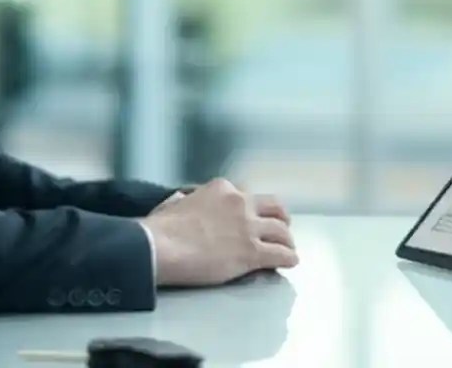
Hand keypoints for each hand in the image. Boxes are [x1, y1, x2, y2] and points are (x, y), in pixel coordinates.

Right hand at [139, 178, 297, 286]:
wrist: (161, 246)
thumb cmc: (160, 228)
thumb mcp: (176, 202)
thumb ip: (186, 200)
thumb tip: (182, 199)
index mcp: (222, 189)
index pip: (246, 195)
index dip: (251, 208)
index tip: (251, 217)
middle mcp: (240, 203)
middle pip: (274, 207)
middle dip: (280, 218)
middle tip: (281, 228)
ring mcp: (248, 227)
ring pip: (282, 231)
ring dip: (287, 241)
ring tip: (288, 249)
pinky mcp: (252, 252)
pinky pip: (281, 254)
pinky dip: (289, 258)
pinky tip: (290, 263)